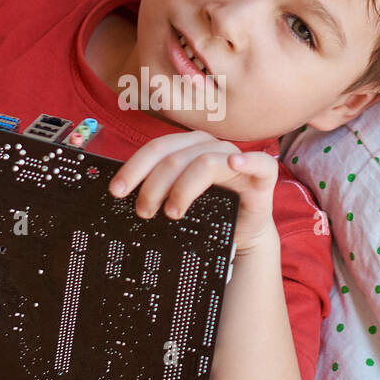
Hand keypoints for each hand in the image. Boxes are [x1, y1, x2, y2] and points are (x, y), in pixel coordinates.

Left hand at [107, 130, 278, 253]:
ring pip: (203, 162)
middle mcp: (211, 146)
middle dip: (153, 185)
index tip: (117, 191)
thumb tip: (121, 193)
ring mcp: (236, 157)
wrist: (241, 234)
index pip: (157, 149)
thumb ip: (155, 189)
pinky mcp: (262, 173)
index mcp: (188, 146)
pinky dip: (245, 161)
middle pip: (174, 157)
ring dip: (182, 189)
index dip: (134, 169)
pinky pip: (257, 161)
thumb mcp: (176, 199)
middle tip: (144, 210)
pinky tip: (233, 165)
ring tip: (172, 212)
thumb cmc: (207, 213)